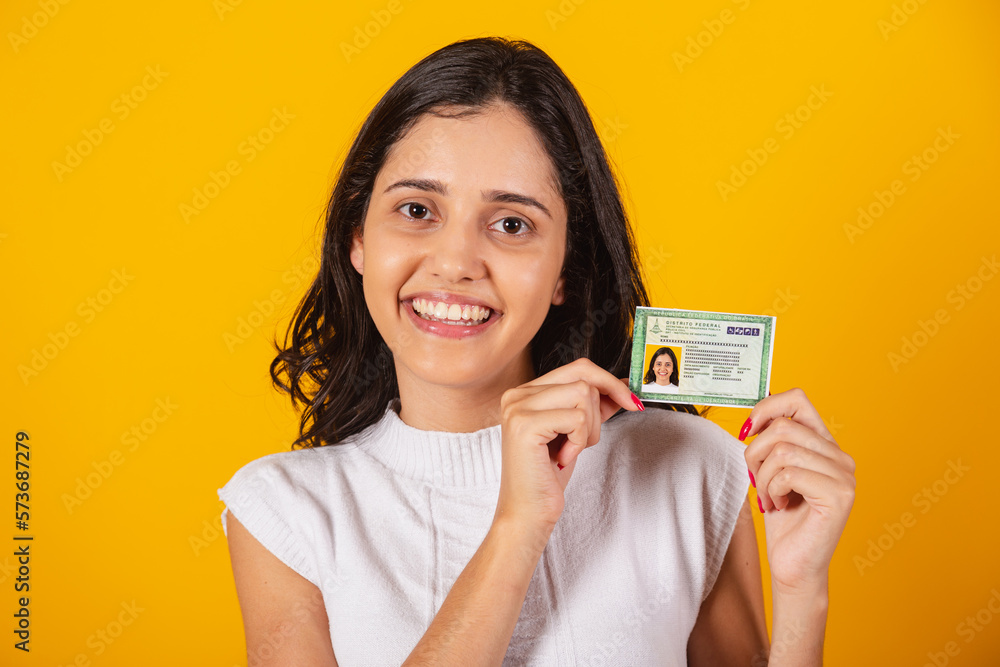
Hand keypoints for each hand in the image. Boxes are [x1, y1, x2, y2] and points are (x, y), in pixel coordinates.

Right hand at [493, 358, 642, 530]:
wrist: (527, 513)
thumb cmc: (546, 477)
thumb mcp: (575, 432)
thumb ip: (594, 406)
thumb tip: (621, 385)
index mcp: (525, 392)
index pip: (577, 368)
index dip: (609, 383)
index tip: (631, 400)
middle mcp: (517, 395)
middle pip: (582, 375)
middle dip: (602, 406)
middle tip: (590, 439)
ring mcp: (518, 408)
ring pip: (583, 394)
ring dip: (589, 428)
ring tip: (571, 450)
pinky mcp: (525, 425)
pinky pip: (577, 418)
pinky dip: (580, 441)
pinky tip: (563, 458)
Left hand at [741, 388, 855, 594]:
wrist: (793, 565)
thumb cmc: (782, 520)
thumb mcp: (772, 471)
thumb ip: (772, 442)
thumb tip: (754, 418)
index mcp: (826, 446)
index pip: (798, 399)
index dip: (766, 407)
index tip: (747, 431)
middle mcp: (841, 457)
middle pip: (784, 426)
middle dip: (756, 452)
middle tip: (756, 479)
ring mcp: (844, 475)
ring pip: (783, 449)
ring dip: (763, 476)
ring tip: (769, 496)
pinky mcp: (839, 494)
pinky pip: (789, 473)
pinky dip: (772, 490)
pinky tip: (779, 506)